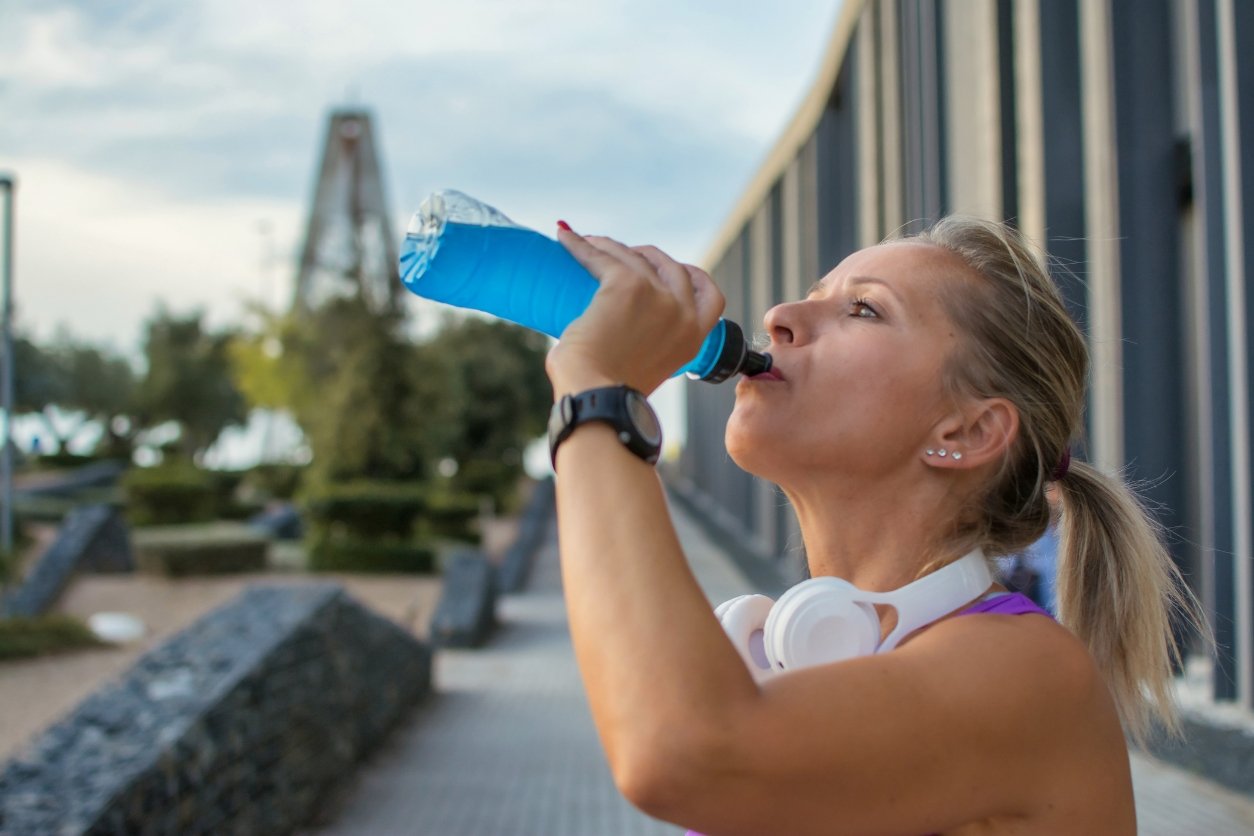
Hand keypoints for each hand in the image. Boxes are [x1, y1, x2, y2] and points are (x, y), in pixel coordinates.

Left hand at [547, 223, 724, 397]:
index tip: (670, 268)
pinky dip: (581, 245)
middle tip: (620, 257)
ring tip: (587, 244)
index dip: (693, 276)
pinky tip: (565, 237)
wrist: (596, 397)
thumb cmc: (609, 393)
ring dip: (610, 246)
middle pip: (671, 266)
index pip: (712, 296)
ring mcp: (658, 296)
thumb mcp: (649, 369)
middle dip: (647, 256)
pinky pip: (602, 256)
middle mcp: (683, 313)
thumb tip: (624, 337)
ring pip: (634, 257)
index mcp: (694, 338)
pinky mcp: (627, 285)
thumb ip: (650, 350)